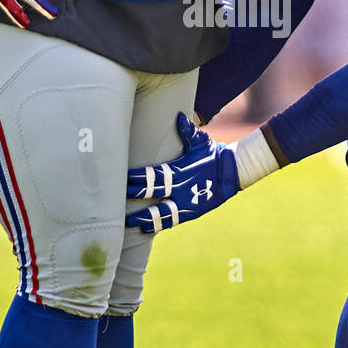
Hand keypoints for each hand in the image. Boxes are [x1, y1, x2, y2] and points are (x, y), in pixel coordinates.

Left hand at [126, 113, 240, 232]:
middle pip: (152, 193)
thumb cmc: (212, 154)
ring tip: (128, 222)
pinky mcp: (192, 213)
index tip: (121, 177)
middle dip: (134, 195)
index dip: (136, 178)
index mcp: (180, 171)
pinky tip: (146, 230)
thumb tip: (179, 117)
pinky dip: (159, 225)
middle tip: (114, 198)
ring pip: (161, 214)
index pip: (153, 175)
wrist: (233, 172)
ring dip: (144, 218)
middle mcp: (181, 189)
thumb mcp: (201, 142)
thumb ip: (188, 131)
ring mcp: (187, 204)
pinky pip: (172, 221)